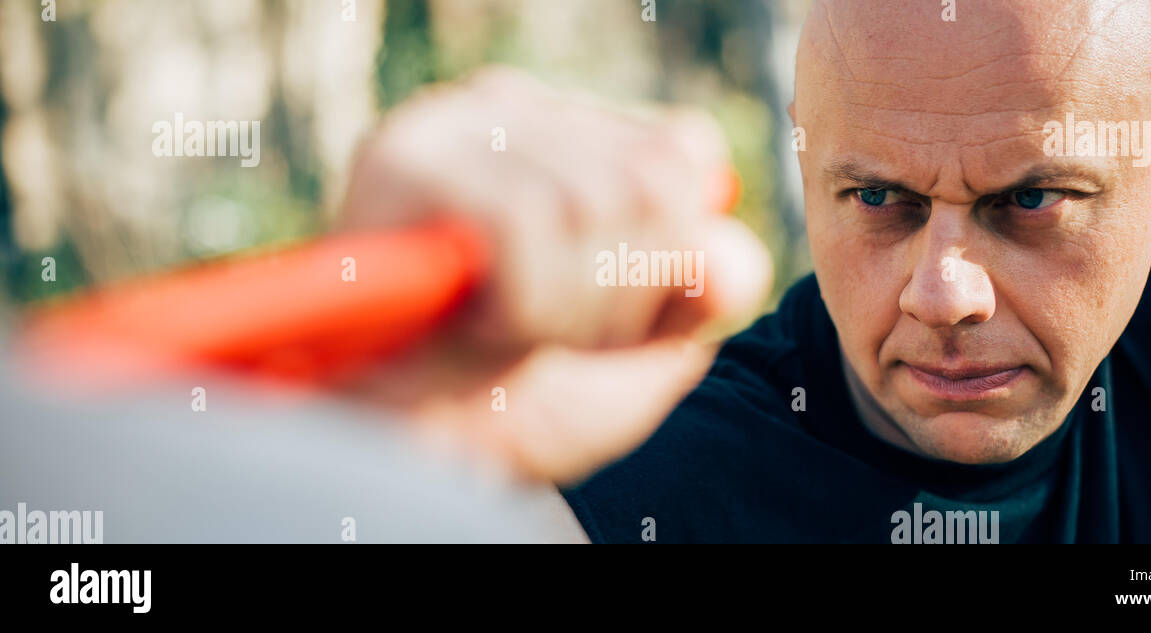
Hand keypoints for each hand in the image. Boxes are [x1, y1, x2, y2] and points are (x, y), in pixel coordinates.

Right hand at [337, 67, 771, 482]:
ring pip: (588, 201)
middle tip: (554, 331)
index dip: (668, 256)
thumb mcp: (646, 345)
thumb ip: (705, 289)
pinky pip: (519, 223)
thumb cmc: (523, 401)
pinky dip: (516, 306)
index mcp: (579, 139)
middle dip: (620, 294)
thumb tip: (716, 250)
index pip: (684, 153)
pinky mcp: (402, 160)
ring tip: (509, 331)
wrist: (408, 456)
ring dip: (563, 309)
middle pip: (650, 179)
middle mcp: (519, 112)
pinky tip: (475, 324)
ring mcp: (456, 127)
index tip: (609, 317)